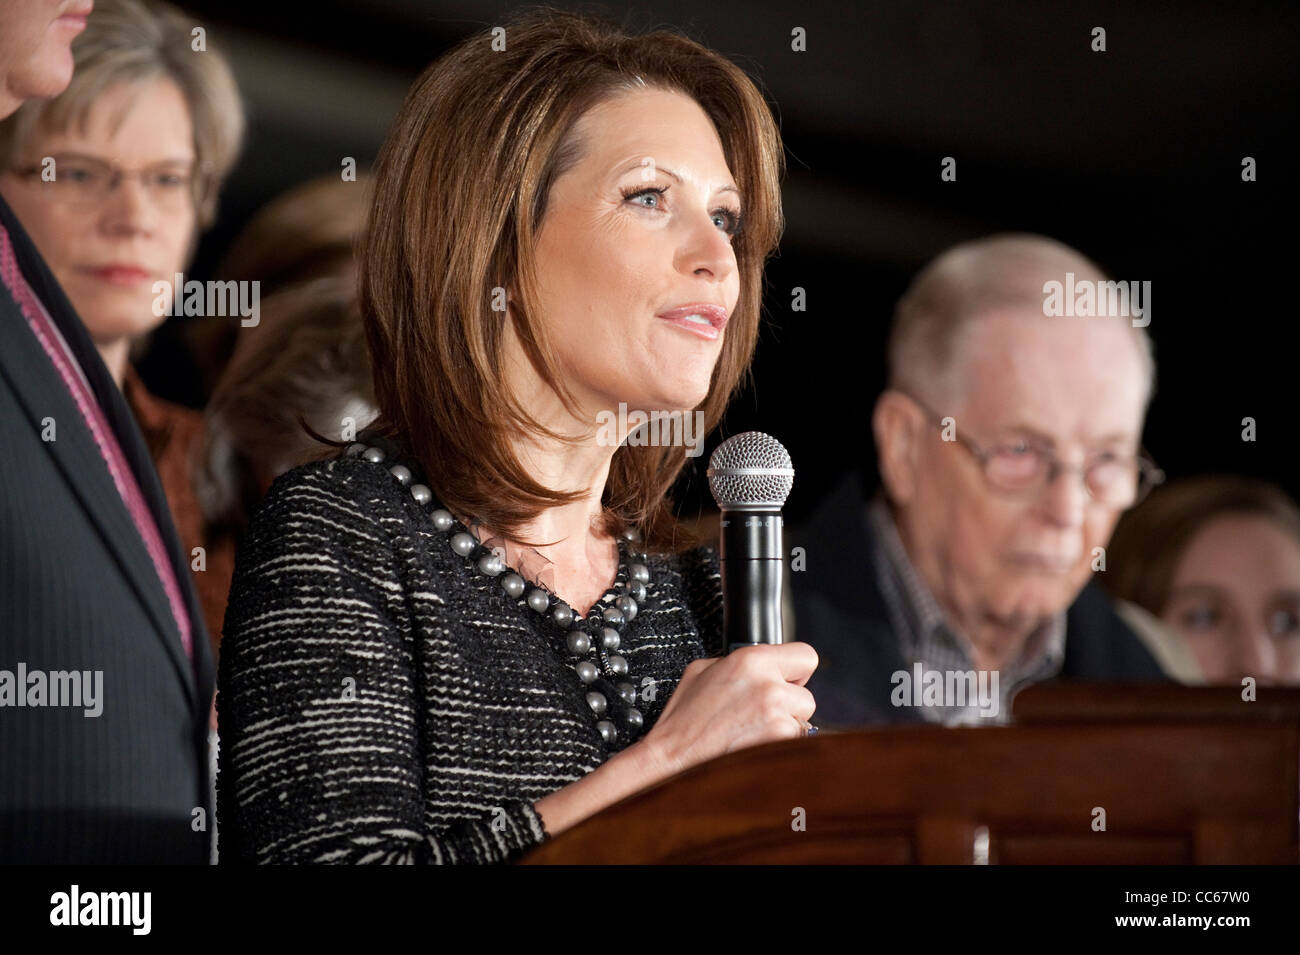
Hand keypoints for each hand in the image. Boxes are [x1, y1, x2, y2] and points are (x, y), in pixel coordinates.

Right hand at [639, 642, 817, 779]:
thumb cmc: (684, 721)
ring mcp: (777, 719)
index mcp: (751, 661)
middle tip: (760, 714)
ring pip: (803, 723)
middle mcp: (768, 687)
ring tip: (752, 733)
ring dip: (785, 728)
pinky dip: (780, 748)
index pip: (806, 656)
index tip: (786, 680)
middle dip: (788, 705)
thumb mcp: (702, 671)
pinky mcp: (779, 746)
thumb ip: (737, 662)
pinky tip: (754, 746)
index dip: (795, 671)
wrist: (674, 759)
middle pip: (807, 696)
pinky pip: (795, 744)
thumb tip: (759, 664)